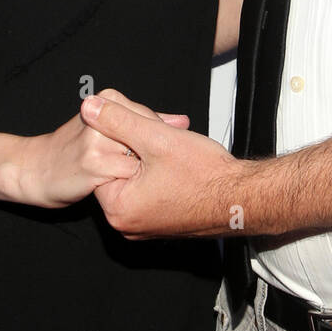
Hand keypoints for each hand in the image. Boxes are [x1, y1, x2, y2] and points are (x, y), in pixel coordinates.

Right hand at [13, 101, 189, 208]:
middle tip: (151, 169)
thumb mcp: (108, 129)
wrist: (36, 170)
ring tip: (135, 179)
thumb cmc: (77, 150)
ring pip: (141, 156)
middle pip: (147, 135)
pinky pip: (129, 175)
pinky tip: (123, 188)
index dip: (158, 139)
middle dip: (152, 154)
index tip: (162, 153)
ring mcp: (97, 140)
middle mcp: (101, 115)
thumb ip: (146, 123)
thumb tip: (183, 121)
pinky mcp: (93, 165)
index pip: (149, 117)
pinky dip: (131, 184)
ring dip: (143, 170)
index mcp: (106, 100)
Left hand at [80, 89, 249, 237]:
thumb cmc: (205, 174)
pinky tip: (177, 162)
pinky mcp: (158, 219)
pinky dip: (157, 169)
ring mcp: (143, 223)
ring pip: (134, 173)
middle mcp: (126, 222)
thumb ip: (119, 120)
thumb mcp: (157, 138)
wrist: (242, 198)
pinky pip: (147, 187)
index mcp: (117, 208)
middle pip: (117, 165)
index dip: (123, 132)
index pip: (101, 156)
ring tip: (173, 148)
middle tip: (162, 135)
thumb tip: (89, 106)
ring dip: (149, 153)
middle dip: (137, 143)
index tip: (147, 128)